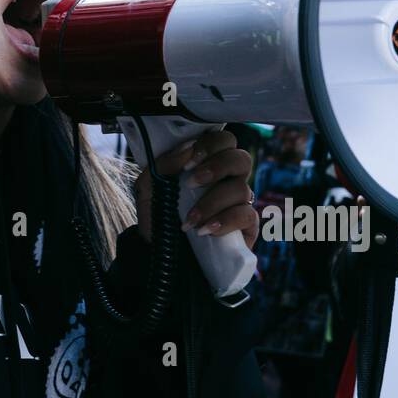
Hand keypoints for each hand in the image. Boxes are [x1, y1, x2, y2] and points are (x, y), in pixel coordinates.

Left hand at [134, 129, 256, 250]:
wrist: (161, 256)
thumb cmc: (157, 217)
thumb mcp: (149, 187)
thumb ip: (164, 164)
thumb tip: (187, 148)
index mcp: (207, 164)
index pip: (223, 141)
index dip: (211, 145)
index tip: (189, 162)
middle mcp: (227, 180)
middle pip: (241, 158)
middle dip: (218, 167)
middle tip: (192, 183)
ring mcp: (238, 203)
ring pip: (242, 189)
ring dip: (212, 202)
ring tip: (190, 220)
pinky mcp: (246, 227)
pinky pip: (247, 215)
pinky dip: (225, 221)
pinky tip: (205, 231)